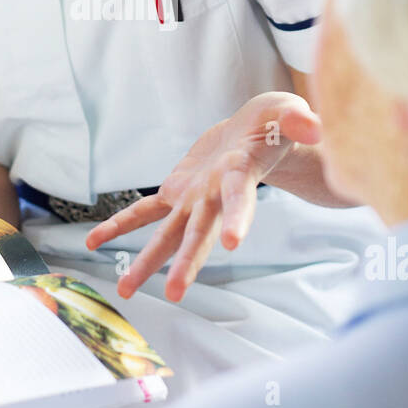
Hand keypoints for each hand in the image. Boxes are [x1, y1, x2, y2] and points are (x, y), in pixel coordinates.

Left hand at [84, 92, 321, 301]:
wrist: (254, 131)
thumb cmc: (275, 124)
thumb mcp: (287, 113)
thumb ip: (297, 121)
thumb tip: (314, 125)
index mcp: (241, 178)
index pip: (241, 201)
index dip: (238, 218)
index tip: (233, 241)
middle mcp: (215, 199)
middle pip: (200, 234)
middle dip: (187, 264)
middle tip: (173, 294)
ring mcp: (194, 199)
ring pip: (167, 235)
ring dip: (147, 262)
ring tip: (125, 289)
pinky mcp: (175, 190)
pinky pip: (143, 212)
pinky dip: (119, 225)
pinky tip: (94, 242)